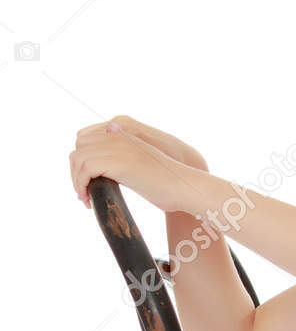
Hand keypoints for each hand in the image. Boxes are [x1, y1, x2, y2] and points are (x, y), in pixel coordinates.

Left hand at [69, 115, 205, 213]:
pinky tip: (88, 199)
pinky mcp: (116, 161)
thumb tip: (101, 173)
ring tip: (85, 198)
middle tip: (84, 192)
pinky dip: (81, 185)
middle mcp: (117, 133)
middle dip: (77, 170)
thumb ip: (122, 161)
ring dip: (77, 180)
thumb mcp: (140, 164)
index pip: (87, 138)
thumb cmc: (167, 183)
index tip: (87, 182)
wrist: (184, 186)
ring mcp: (116, 146)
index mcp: (123, 131)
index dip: (82, 160)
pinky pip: (85, 169)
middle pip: (79, 146)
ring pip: (78, 158)